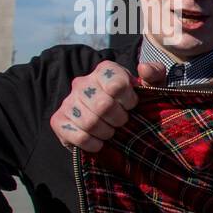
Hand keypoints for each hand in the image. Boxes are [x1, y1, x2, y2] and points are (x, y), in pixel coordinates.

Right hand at [50, 60, 164, 152]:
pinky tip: (99, 142)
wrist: (113, 123)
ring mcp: (68, 101)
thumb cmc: (135, 103)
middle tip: (122, 122)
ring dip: (107, 132)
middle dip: (119, 119)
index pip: (116, 85)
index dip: (128, 100)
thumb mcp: (151, 87)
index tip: (131, 106)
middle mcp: (82, 82)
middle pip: (103, 105)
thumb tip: (144, 68)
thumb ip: (155, 73)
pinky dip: (93, 144)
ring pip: (90, 122)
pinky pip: (78, 136)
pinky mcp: (58, 120)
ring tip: (111, 131)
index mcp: (105, 70)